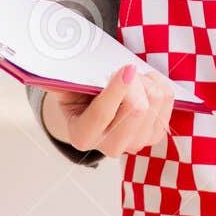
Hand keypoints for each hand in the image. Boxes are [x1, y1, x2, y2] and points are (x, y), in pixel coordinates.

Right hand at [44, 63, 176, 157]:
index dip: (117, 89)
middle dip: (135, 81)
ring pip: (155, 102)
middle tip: (125, 69)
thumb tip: (47, 75)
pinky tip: (144, 84)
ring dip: (146, 81)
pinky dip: (158, 84)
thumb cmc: (78, 94)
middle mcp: (110, 147)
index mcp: (82, 135)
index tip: (126, 68)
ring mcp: (135, 144)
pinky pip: (168, 100)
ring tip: (132, 78)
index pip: (102, 114)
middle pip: (137, 110)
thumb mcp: (63, 87)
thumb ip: (58, 80)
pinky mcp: (155, 135)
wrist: (93, 110)